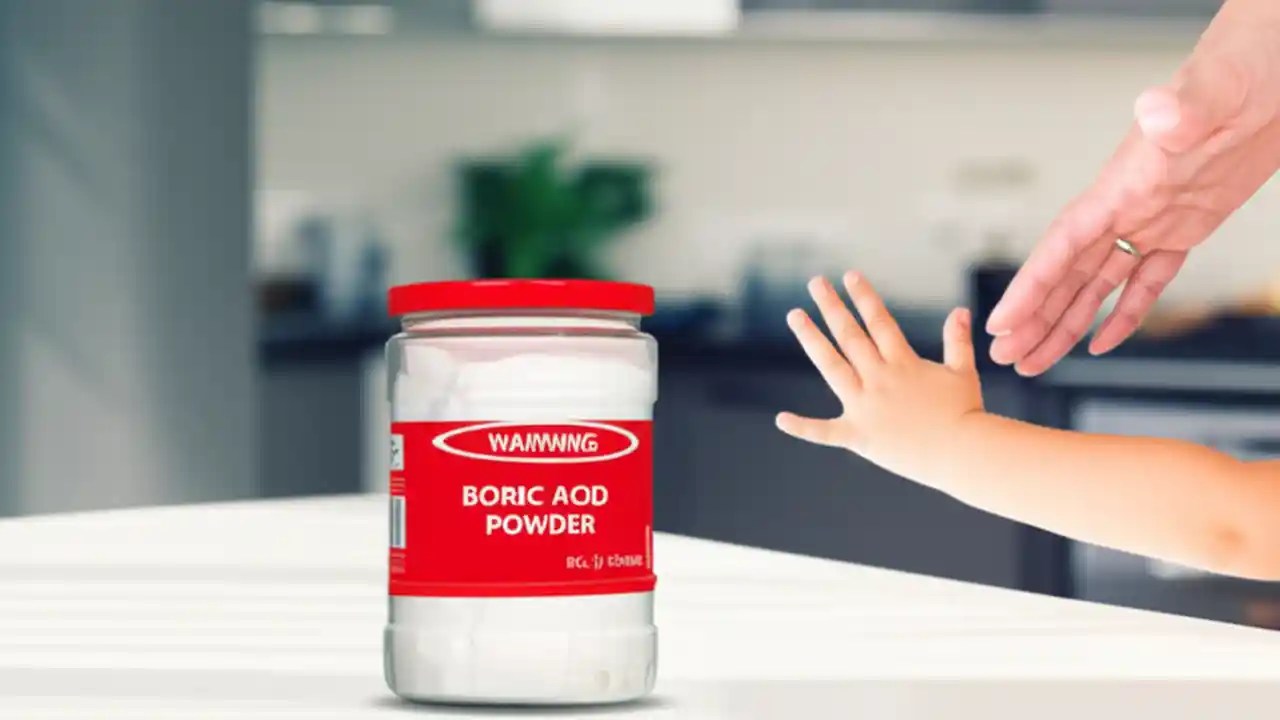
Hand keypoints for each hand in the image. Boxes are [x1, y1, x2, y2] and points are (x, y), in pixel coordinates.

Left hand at [776, 272, 983, 481]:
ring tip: (795, 315)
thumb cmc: (966, 414)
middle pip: (850, 336)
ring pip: (831, 367)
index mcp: (903, 363)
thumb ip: (957, 341)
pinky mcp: (858, 436)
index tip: (849, 276)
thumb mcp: (963, 372)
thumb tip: (960, 311)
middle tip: (816, 283)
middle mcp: (879, 379)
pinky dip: (802, 427)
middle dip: (832, 307)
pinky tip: (781, 419)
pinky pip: (824, 432)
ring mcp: (865, 406)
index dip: (864, 297)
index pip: (879, 322)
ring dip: (811, 339)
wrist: (962, 454)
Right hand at [986, 0, 1279, 374]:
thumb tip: (1154, 110)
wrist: (1266, 78)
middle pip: (1066, 276)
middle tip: (1005, 358)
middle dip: (1034, 319)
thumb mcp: (1205, 98)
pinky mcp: (1184, 228)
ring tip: (1035, 361)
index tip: (1002, 323)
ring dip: (1064, 325)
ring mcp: (1151, 221)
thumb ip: (1174, 110)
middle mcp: (1125, 209)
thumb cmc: (1234, 75)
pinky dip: (1124, 313)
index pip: (1061, 246)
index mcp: (1118, 187)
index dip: (1029, 288)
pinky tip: (1103, 341)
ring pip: (1096, 286)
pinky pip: (1145, 281)